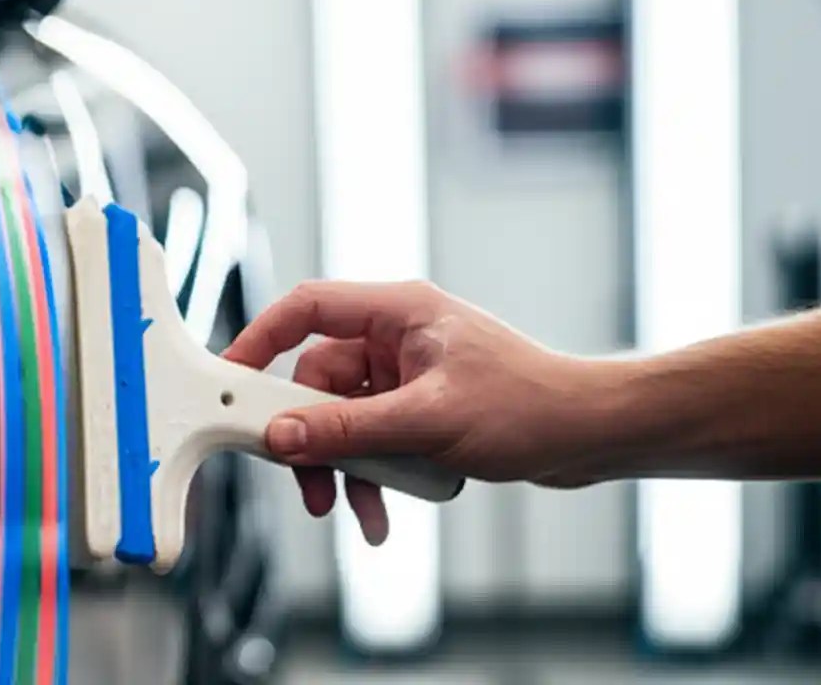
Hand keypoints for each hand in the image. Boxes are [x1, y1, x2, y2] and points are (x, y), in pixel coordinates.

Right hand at [223, 281, 612, 545]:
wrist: (589, 435)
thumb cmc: (529, 405)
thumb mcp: (427, 421)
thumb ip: (348, 429)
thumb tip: (283, 435)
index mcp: (399, 313)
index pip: (308, 307)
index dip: (262, 336)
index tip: (231, 374)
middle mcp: (398, 339)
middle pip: (319, 379)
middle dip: (310, 433)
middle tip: (302, 476)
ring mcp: (407, 376)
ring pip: (343, 418)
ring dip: (343, 465)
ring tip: (352, 507)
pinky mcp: (419, 411)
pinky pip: (373, 440)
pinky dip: (371, 475)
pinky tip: (382, 512)